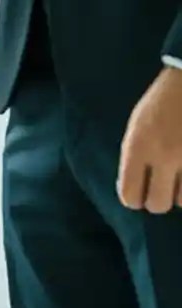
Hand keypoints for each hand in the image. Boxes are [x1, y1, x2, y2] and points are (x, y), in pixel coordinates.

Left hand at [117, 66, 181, 212]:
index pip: (130, 194)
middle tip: (161, 190)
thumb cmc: (161, 103)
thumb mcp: (137, 127)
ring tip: (180, 176)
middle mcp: (165, 156)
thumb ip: (134, 157)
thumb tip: (134, 189)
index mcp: (138, 146)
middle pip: (159, 204)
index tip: (138, 195)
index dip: (134, 198)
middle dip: (158, 200)